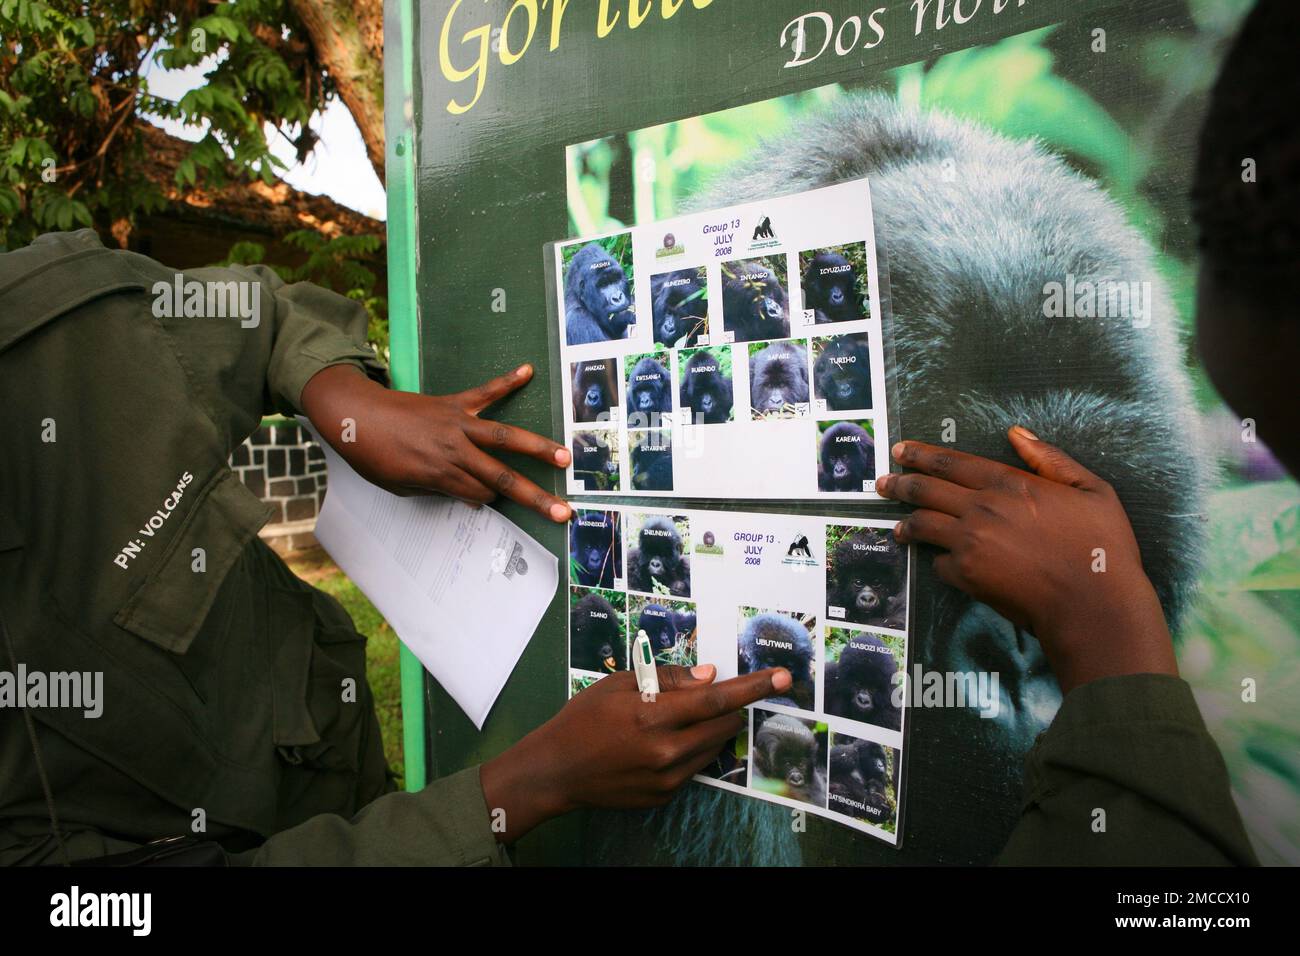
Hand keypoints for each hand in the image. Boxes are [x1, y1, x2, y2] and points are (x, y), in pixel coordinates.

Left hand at [300, 363, 572, 521]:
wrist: (353, 416)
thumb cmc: (373, 457)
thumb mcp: (400, 486)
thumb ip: (437, 490)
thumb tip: (470, 497)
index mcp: (441, 474)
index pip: (482, 494)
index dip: (489, 500)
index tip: (491, 500)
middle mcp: (455, 449)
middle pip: (503, 477)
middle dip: (535, 496)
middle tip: (564, 509)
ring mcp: (457, 423)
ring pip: (505, 438)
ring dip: (537, 447)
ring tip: (564, 456)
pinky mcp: (454, 402)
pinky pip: (485, 391)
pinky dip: (507, 380)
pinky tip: (527, 370)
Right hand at [480, 664, 790, 842]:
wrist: (557, 770)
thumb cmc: (584, 718)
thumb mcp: (620, 685)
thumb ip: (670, 680)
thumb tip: (711, 676)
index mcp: (654, 716)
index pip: (718, 699)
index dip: (754, 687)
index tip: (783, 678)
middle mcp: (667, 750)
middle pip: (723, 723)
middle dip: (730, 705)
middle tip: (719, 693)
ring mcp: (668, 777)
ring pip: (714, 746)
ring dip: (712, 727)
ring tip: (683, 717)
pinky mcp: (666, 795)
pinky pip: (696, 766)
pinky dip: (694, 748)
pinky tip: (667, 741)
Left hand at [875, 426, 1176, 693]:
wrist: (1093, 604)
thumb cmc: (1102, 547)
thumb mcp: (1093, 490)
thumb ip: (1051, 459)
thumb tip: (1017, 434)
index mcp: (1009, 482)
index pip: (951, 462)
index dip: (922, 455)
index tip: (901, 451)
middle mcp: (981, 508)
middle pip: (926, 489)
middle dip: (899, 483)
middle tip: (881, 482)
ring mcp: (969, 542)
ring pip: (922, 524)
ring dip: (906, 523)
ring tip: (897, 525)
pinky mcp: (965, 575)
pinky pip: (939, 563)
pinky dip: (937, 561)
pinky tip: (937, 561)